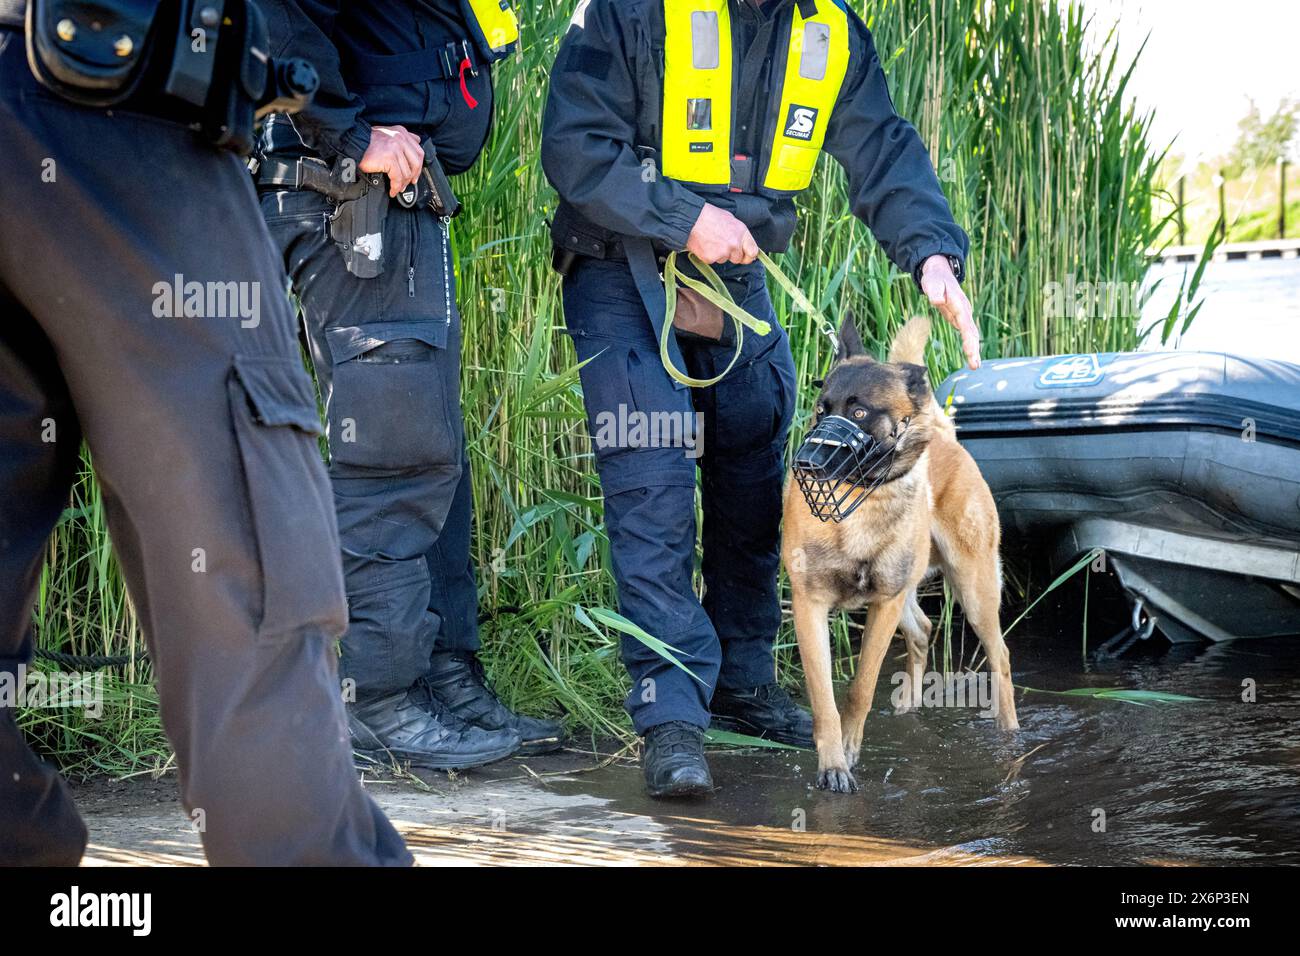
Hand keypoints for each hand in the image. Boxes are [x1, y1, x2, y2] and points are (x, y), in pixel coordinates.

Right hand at [358, 125, 424, 196]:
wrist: (353, 143)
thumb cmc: (367, 142)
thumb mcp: (387, 135)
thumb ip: (400, 140)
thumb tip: (411, 152)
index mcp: (401, 132)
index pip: (419, 151)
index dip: (419, 166)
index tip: (415, 174)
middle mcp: (400, 139)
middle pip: (416, 162)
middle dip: (413, 176)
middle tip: (408, 183)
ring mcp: (395, 148)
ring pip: (407, 172)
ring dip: (402, 183)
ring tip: (398, 188)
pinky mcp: (389, 158)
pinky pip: (397, 177)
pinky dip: (395, 186)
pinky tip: (393, 190)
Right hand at [685, 203, 759, 264]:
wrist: (691, 218)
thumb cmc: (709, 216)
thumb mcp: (730, 219)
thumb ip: (739, 234)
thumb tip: (743, 244)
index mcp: (742, 232)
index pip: (753, 252)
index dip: (749, 255)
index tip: (746, 256)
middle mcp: (734, 244)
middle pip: (738, 259)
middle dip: (732, 254)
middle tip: (722, 244)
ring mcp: (723, 252)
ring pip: (724, 259)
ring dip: (719, 254)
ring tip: (711, 240)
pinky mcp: (711, 258)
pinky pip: (712, 260)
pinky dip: (708, 255)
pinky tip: (704, 244)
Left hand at [920, 255, 979, 369]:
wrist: (940, 273)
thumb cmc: (934, 278)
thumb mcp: (931, 282)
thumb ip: (934, 291)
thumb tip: (938, 301)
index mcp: (959, 304)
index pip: (965, 324)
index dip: (968, 339)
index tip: (970, 352)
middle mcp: (964, 311)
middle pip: (972, 332)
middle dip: (974, 349)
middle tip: (975, 366)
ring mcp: (964, 315)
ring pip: (971, 334)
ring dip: (974, 350)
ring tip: (975, 366)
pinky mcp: (960, 318)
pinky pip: (967, 334)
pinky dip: (971, 345)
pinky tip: (972, 358)